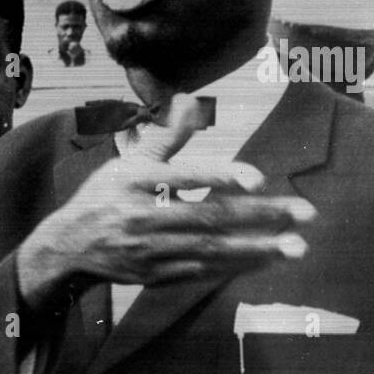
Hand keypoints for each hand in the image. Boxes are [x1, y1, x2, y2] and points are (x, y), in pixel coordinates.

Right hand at [17, 94, 315, 308]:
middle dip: (260, 216)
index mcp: (137, 181)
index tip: (259, 178)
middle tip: (304, 212)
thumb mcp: (130, 162)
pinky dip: (235, 266)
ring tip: (296, 246)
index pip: (184, 177)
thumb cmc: (105, 196)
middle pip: (208, 216)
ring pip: (210, 249)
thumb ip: (167, 135)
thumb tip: (189, 98)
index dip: (221, 176)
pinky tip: (265, 260)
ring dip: (257, 248)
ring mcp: (150, 249)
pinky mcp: (156, 275)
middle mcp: (143, 216)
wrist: (69, 247)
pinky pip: (202, 271)